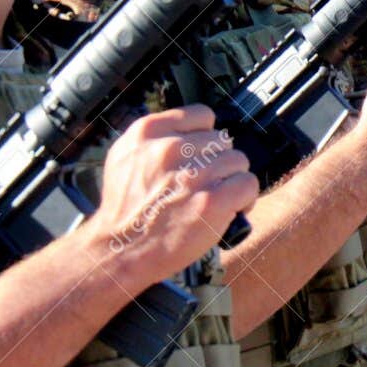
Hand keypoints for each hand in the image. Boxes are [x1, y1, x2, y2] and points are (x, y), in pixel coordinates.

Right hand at [87, 106, 257, 281]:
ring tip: (215, 197)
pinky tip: (230, 208)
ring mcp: (192, 174)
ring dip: (231, 180)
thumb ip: (158, 138)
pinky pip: (248, 184)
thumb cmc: (125, 209)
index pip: (202, 116)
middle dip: (218, 162)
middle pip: (222, 141)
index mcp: (148, 132)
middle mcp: (171, 149)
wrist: (118, 250)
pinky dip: (245, 198)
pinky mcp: (212, 201)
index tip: (200, 156)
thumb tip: (196, 132)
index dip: (205, 138)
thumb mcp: (126, 157)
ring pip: (238, 161)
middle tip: (204, 184)